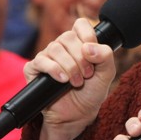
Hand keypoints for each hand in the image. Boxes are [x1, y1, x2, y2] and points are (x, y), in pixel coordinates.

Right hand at [27, 18, 117, 139]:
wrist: (78, 115)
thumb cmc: (91, 93)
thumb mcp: (106, 74)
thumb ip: (105, 56)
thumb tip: (89, 46)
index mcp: (79, 43)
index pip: (80, 24)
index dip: (87, 35)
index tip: (93, 54)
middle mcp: (62, 47)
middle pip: (67, 37)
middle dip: (81, 58)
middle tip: (87, 75)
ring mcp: (47, 56)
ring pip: (55, 48)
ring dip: (70, 67)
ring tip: (77, 82)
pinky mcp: (34, 69)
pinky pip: (41, 61)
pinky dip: (54, 70)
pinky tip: (62, 80)